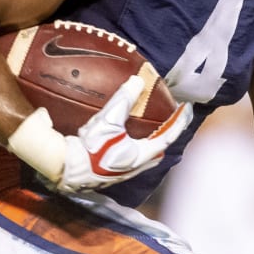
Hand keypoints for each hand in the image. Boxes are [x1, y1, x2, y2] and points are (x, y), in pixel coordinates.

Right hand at [58, 75, 192, 192]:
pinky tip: (123, 139)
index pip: (168, 136)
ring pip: (144, 157)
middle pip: (158, 150)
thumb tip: (137, 81)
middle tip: (170, 122)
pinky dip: (134, 147)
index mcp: (141, 155)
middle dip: (166, 137)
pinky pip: (129, 158)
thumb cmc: (90, 148)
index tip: (187, 109)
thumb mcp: (108, 120)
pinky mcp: (109, 172)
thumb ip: (123, 100)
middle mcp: (135, 166)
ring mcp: (122, 172)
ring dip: (150, 143)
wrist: (67, 168)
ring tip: (148, 129)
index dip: (179, 122)